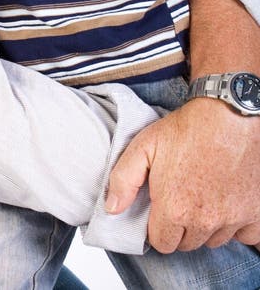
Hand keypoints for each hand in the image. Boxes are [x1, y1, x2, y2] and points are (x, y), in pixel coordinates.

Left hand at [106, 98, 259, 251]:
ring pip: (214, 240)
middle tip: (181, 197)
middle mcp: (205, 221)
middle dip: (180, 226)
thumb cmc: (188, 128)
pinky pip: (244, 235)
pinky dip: (236, 224)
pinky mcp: (255, 214)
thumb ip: (124, 179)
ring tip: (203, 194)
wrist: (229, 114)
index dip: (158, 226)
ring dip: (207, 225)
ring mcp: (233, 219)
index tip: (162, 208)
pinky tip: (227, 200)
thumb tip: (112, 209)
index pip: (162, 243)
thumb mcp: (145, 146)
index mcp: (175, 209)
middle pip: (188, 243)